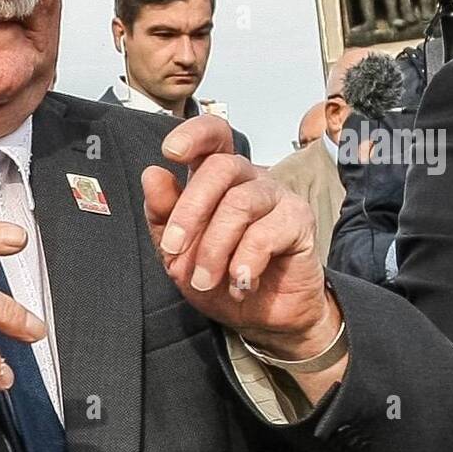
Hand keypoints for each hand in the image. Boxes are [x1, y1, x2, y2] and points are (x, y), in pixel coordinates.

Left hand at [142, 115, 342, 362]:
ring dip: (214, 248)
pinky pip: (266, 233)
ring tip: (204, 281)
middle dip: (189, 210)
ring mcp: (277, 197)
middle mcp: (250, 179)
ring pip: (240, 203)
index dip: (194, 134)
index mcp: (218, 179)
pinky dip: (245, 263)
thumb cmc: (219, 278)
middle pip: (221, 167)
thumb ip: (162, 215)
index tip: (170, 152)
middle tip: (172, 249)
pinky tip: (239, 285)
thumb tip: (152, 174)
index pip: (214, 135)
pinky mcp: (300, 222)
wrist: (263, 317)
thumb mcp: (177, 252)